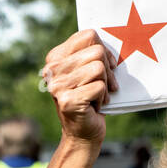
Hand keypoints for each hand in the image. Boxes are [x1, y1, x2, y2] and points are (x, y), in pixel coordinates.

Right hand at [41, 29, 117, 148]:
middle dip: (108, 70)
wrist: (82, 133)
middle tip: (104, 85)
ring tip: (98, 96)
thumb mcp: (87, 70)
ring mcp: (58, 86)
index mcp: (55, 57)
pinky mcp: (67, 101)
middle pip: (97, 51)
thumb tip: (114, 36)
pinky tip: (95, 106)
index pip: (89, 35)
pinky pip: (99, 87)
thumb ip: (91, 53)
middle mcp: (52, 70)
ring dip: (105, 85)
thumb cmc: (89, 97)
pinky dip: (103, 97)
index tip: (106, 65)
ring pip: (99, 68)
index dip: (104, 50)